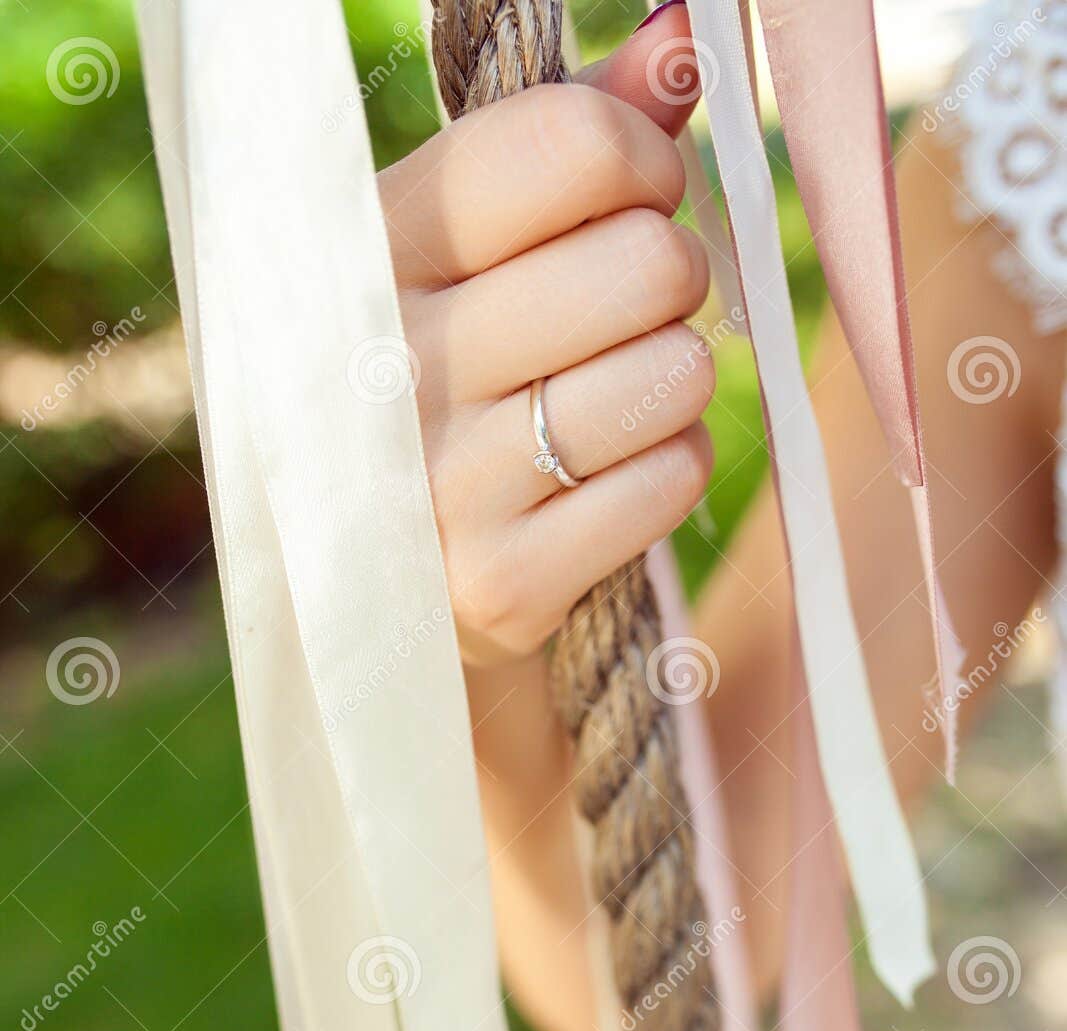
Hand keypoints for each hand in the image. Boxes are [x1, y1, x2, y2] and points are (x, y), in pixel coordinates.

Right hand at [378, 6, 714, 665]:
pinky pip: (671, 481)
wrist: (384, 576)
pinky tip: (607, 474)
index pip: (571, 143)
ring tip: (614, 397)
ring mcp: (437, 486)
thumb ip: (569, 132)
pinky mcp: (497, 585)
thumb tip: (685, 38)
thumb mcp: (467, 244)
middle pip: (646, 261)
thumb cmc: (446, 373)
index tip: (630, 198)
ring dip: (674, 380)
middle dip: (668, 277)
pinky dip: (668, 469)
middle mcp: (385, 362)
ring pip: (673, 375)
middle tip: (625, 313)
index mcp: (366, 246)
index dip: (643, 161)